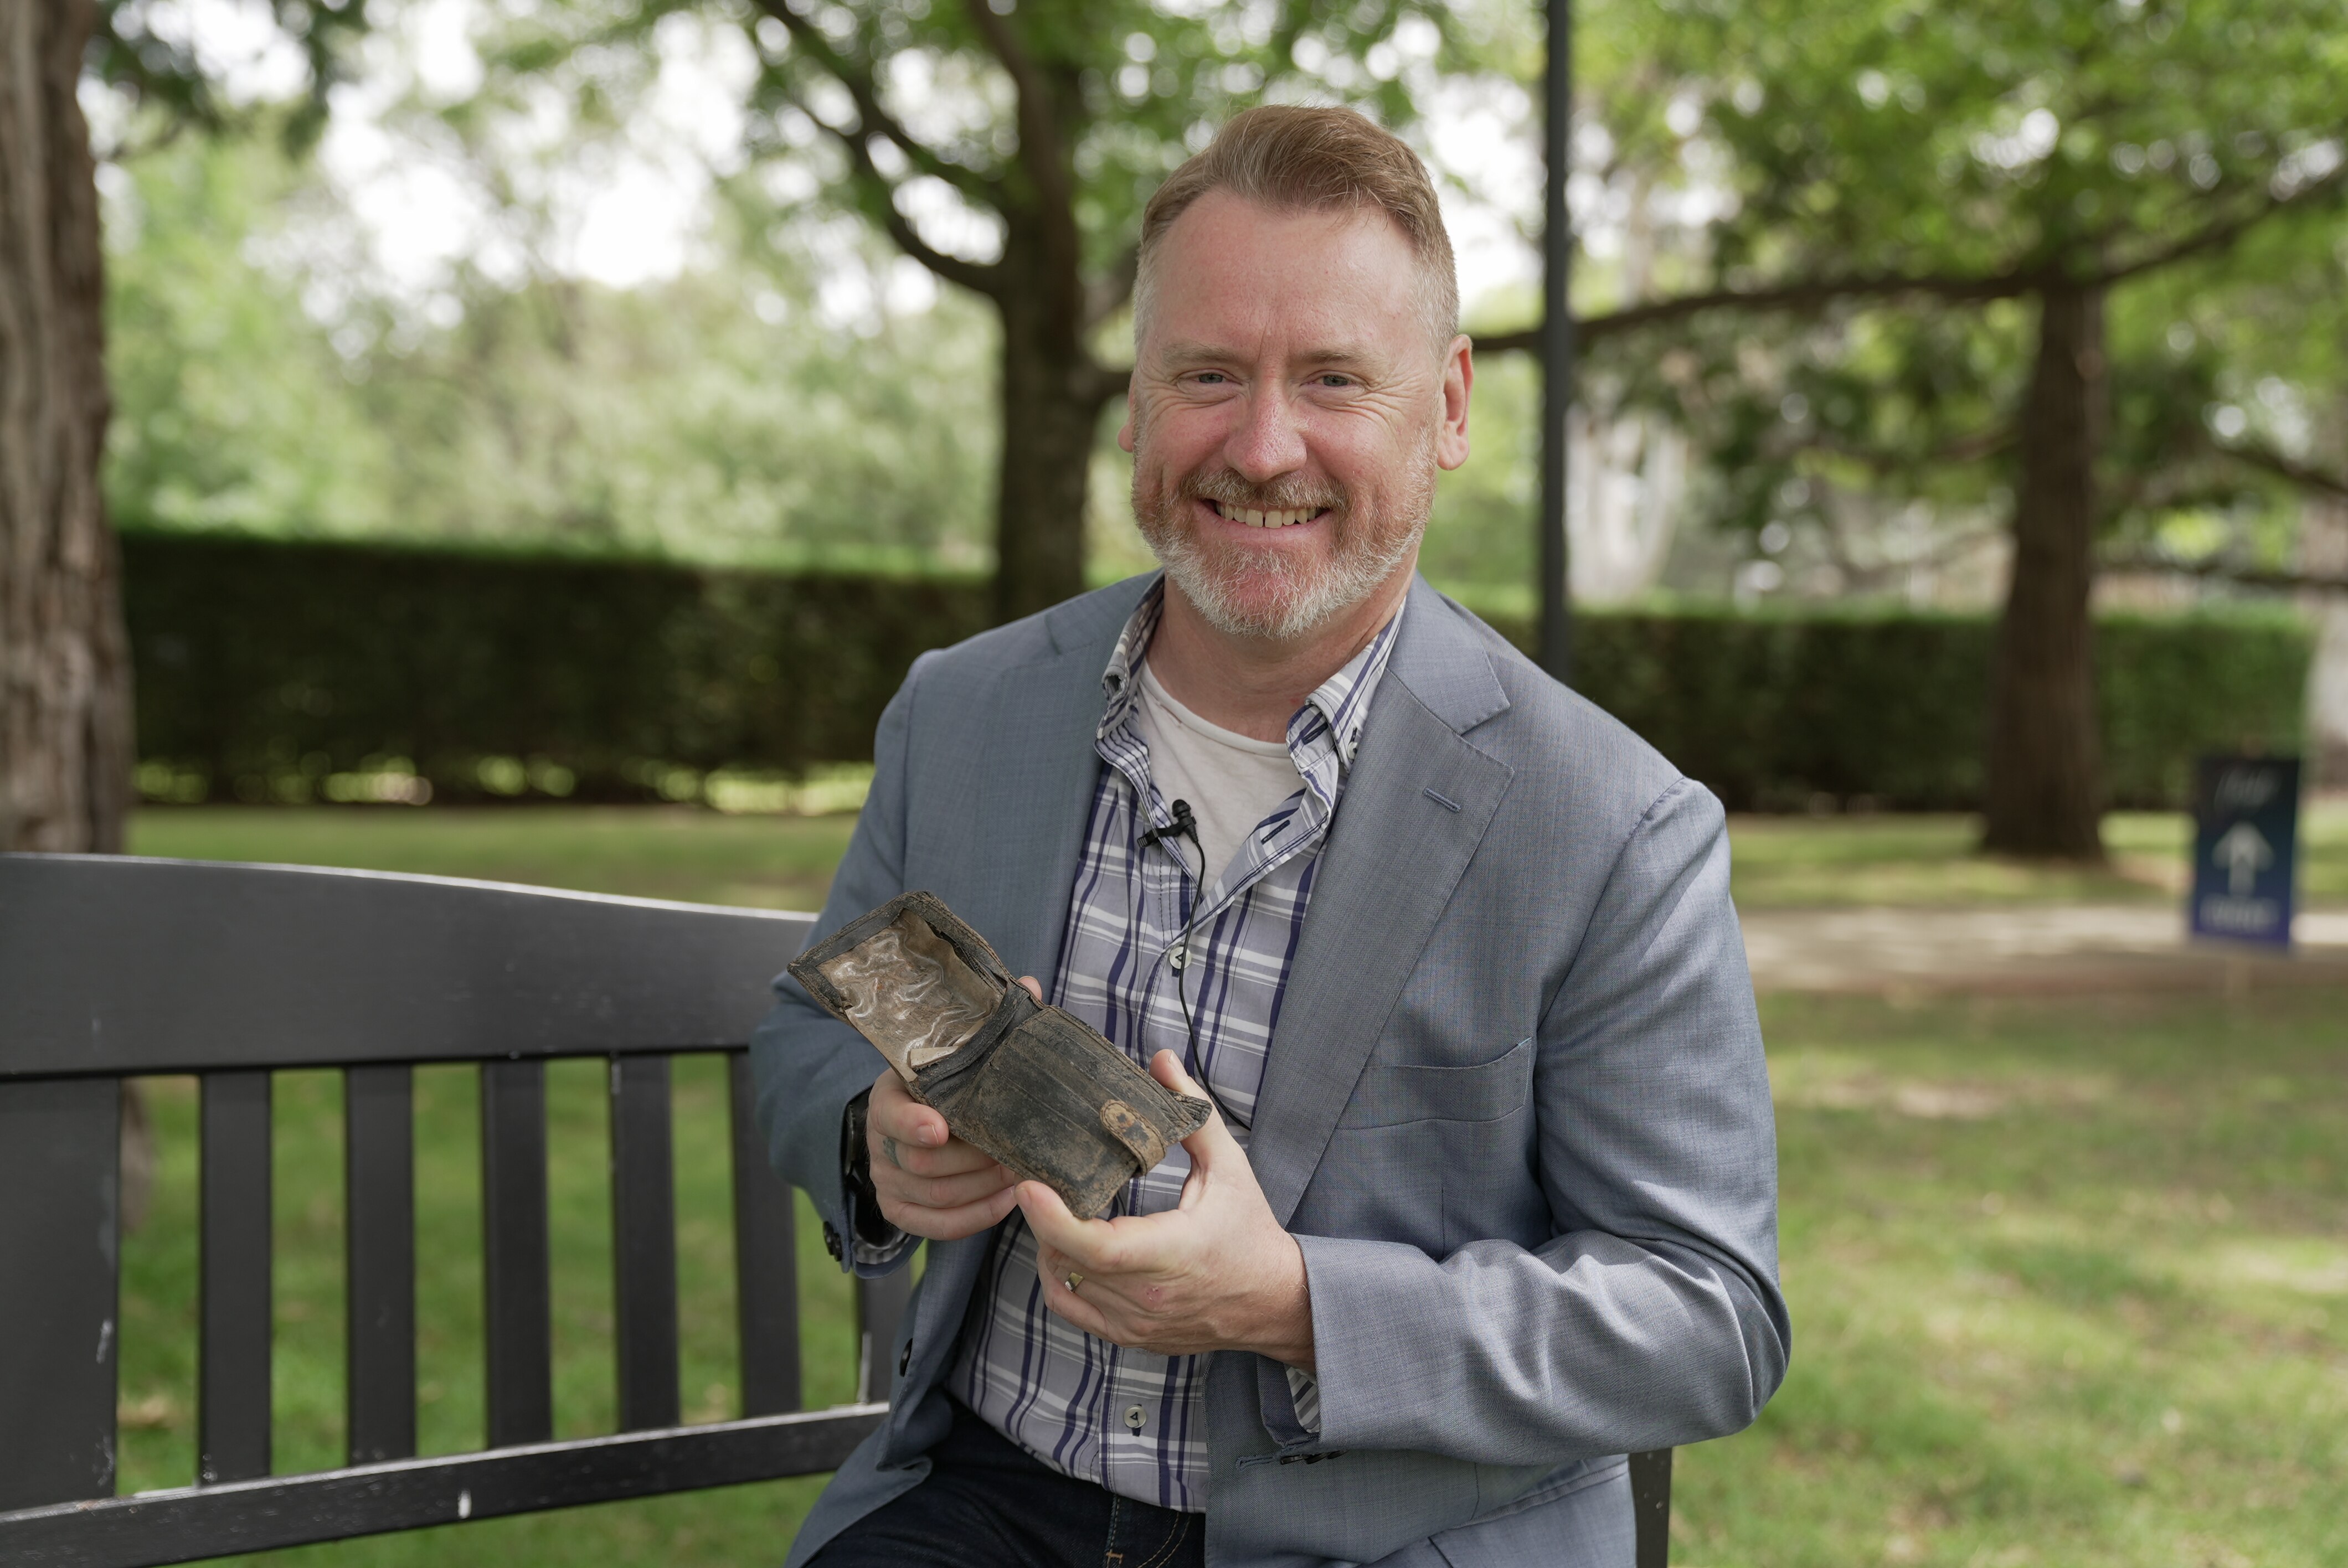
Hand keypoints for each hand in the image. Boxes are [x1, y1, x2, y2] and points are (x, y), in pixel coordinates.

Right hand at [863, 976, 1041, 1238]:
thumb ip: (990, 1025)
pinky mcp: (898, 1209)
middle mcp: (880, 1140)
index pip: (890, 1114)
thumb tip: (1029, 985)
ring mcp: (886, 1178)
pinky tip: (1004, 1203)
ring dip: (981, 1188)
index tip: (942, 1126)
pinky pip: (933, 1226)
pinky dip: (972, 1219)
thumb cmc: (949, 1084)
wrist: (919, 1120)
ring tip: (1020, 1175)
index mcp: (890, 1095)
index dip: (913, 1123)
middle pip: (921, 1162)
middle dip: (974, 1161)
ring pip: (933, 1196)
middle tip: (1016, 1153)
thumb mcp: (962, 1053)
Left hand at [1022, 1050, 1313, 1368]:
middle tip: (1034, 1178)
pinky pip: (1071, 1308)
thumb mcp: (1229, 1167)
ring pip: (1064, 1283)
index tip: (1029, 1185)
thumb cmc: (1252, 1232)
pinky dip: (1056, 1278)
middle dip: (1042, 1217)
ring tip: (1052, 1207)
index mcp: (1173, 1252)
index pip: (1098, 1246)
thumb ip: (1191, 1114)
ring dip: (1048, 1244)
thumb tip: (1161, 1061)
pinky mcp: (1130, 1336)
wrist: (1275, 1301)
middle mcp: (1149, 1295)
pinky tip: (1062, 1249)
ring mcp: (1137, 1322)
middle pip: (1069, 1259)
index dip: (1054, 1218)